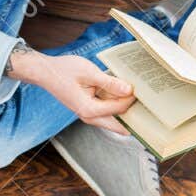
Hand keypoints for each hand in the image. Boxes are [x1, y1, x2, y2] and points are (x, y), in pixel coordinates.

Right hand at [10, 48, 132, 132]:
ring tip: (139, 99)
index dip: (132, 99)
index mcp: (89, 110)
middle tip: (149, 109)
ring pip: (114, 120)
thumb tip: (129, 90)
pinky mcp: (89, 109)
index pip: (119, 109)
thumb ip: (110, 82)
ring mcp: (89, 115)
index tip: (141, 88)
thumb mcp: (89, 72)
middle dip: (134, 118)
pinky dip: (116, 106)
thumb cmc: (64, 70)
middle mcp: (89, 117)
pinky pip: (108, 113)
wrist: (45, 72)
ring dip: (125, 112)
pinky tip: (123, 94)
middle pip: (119, 125)